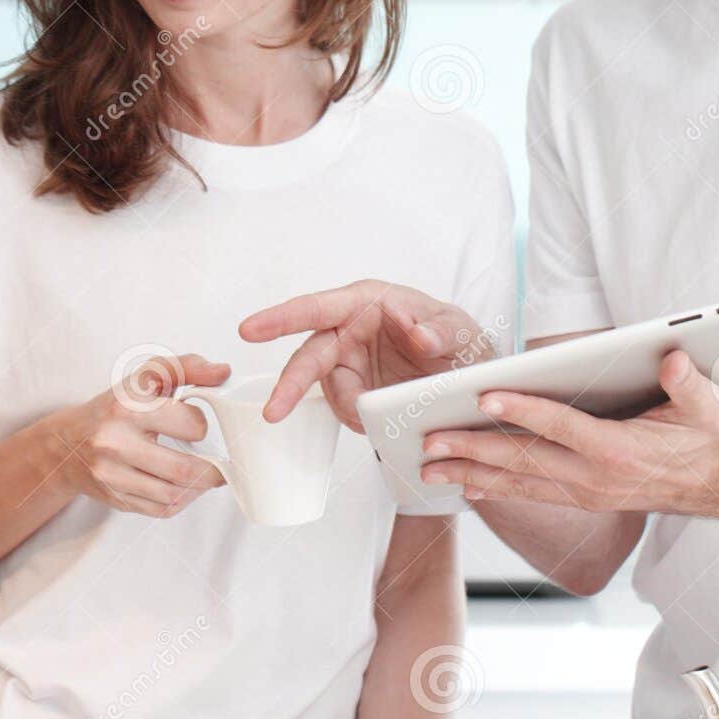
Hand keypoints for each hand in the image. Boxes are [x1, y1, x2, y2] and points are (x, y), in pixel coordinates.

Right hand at [55, 354, 230, 516]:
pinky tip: (183, 486)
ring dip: (199, 487)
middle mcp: (115, 443)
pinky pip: (162, 510)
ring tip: (204, 475)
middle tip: (221, 463)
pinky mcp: (116, 499)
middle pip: (184, 469)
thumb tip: (222, 372)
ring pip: (175, 494)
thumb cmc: (114, 409)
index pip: (190, 424)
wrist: (67, 444)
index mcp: (127, 407)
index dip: (202, 425)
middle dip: (213, 470)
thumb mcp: (146, 377)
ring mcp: (113, 475)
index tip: (197, 425)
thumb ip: (186, 367)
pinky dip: (182, 500)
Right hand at [240, 279, 490, 429]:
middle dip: (290, 385)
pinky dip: (357, 418)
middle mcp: (350, 329)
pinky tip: (378, 415)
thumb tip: (419, 333)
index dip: (282, 318)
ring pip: (327, 389)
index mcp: (368, 301)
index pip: (317, 307)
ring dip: (348, 408)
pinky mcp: (354, 388)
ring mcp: (349, 361)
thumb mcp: (461, 330)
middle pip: (309, 356)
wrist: (468, 377)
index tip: (251, 330)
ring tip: (380, 413)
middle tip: (273, 412)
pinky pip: (344, 407)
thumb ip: (442, 330)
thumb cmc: (458, 338)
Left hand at [420, 348, 718, 520]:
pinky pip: (532, 495)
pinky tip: (465, 486)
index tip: (483, 397)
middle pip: (523, 462)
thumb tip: (669, 359)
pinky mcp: (587, 499)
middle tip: (429, 441)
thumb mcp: (711, 408)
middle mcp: (597, 479)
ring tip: (430, 467)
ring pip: (519, 483)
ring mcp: (589, 494)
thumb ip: (686, 385)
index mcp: (620, 452)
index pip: (560, 427)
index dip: (521, 411)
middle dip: (472, 450)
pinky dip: (496, 490)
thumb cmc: (718, 439)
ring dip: (471, 474)